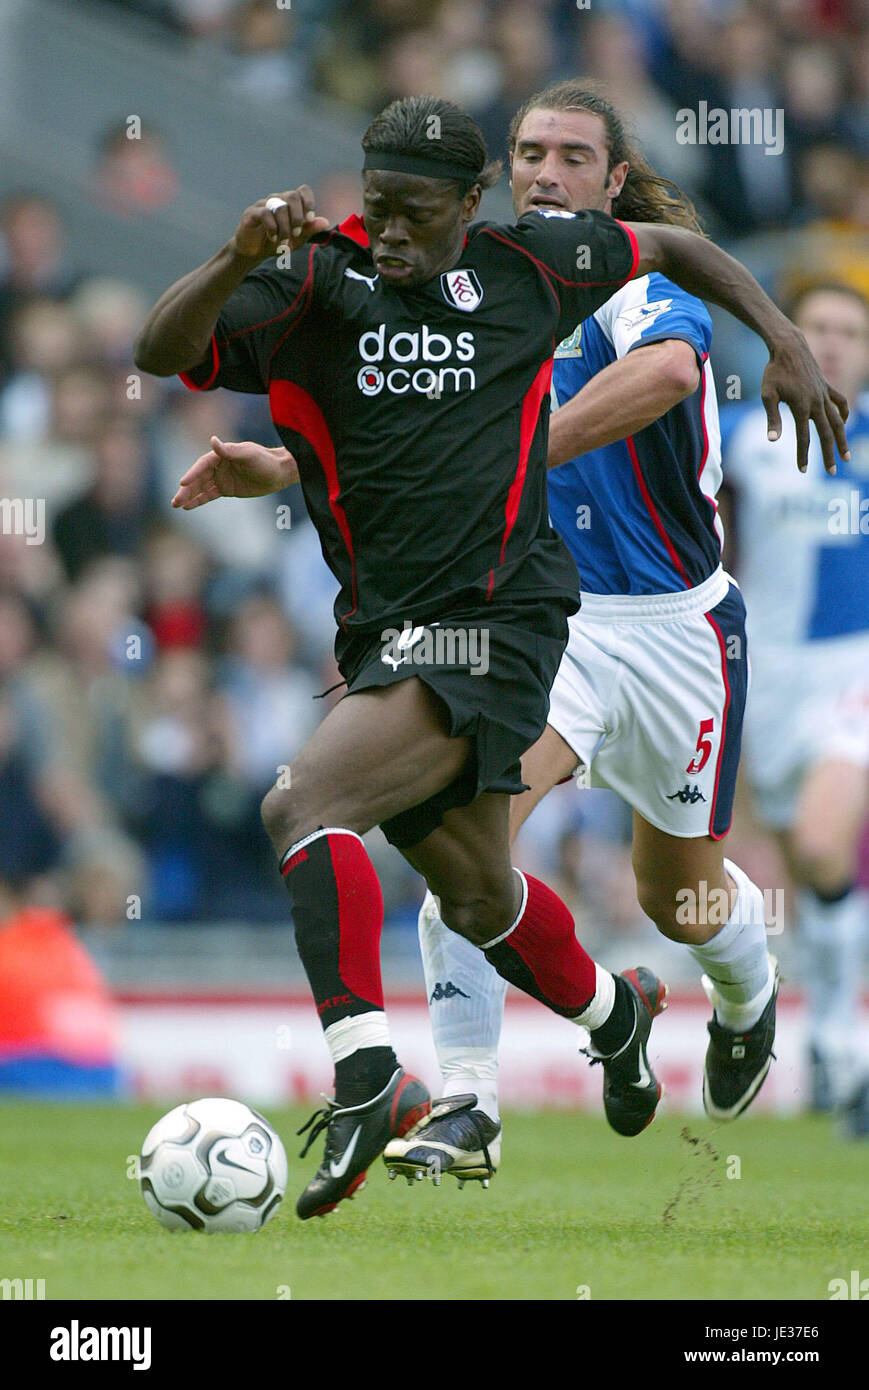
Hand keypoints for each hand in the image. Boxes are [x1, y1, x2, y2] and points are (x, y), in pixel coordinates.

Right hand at [172, 436, 299, 508]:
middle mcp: (218, 466)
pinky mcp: (226, 489)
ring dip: (189, 496)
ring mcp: (221, 478)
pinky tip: (188, 507)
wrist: (278, 473)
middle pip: (198, 478)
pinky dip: (199, 500)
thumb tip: (212, 440)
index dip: (192, 474)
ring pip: (201, 488)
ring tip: (176, 505)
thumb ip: (230, 450)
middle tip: (175, 500)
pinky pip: (209, 495)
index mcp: (221, 455)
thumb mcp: (248, 455)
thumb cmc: (265, 461)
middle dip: (186, 489)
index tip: (183, 482)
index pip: (202, 465)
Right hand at [229, 186, 330, 263]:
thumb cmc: (278, 242)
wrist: (254, 252)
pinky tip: (273, 238)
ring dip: (285, 227)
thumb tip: (325, 222)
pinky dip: (272, 228)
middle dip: (298, 217)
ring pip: (279, 207)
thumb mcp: (297, 238)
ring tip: (284, 243)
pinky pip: (264, 213)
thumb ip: (310, 229)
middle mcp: (277, 199)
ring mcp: (263, 204)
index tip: (310, 219)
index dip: (309, 202)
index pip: (303, 190)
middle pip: (292, 196)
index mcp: (290, 202)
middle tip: (297, 234)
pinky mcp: (251, 213)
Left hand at [761, 326, 849, 472]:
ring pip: (838, 422)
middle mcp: (817, 403)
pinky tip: (843, 424)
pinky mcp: (827, 387)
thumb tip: (772, 440)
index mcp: (801, 407)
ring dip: (842, 440)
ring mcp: (824, 395)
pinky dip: (843, 414)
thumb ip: (772, 419)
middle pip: (825, 434)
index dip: (802, 455)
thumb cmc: (774, 371)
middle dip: (829, 455)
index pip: (803, 437)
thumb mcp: (767, 395)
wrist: (789, 347)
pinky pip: (840, 403)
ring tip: (846, 456)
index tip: (802, 470)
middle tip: (832, 472)